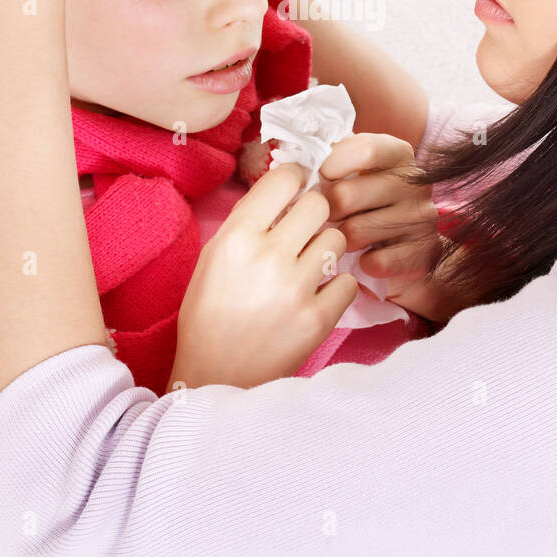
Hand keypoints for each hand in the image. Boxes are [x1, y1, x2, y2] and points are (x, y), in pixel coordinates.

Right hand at [169, 163, 359, 388]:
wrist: (215, 377)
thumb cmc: (209, 313)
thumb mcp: (213, 256)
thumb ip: (248, 220)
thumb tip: (284, 189)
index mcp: (237, 237)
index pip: (284, 179)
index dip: (295, 180)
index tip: (296, 190)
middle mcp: (269, 257)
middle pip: (319, 204)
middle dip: (314, 214)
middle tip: (304, 231)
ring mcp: (296, 289)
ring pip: (337, 240)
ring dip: (326, 250)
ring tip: (308, 268)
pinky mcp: (318, 319)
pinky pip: (347, 281)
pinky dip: (336, 287)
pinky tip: (316, 295)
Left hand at [318, 132, 461, 323]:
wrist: (404, 243)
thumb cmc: (366, 200)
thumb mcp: (354, 170)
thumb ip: (331, 159)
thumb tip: (300, 162)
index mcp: (397, 153)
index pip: (363, 150)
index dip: (330, 165)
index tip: (319, 177)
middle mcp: (416, 182)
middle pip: (347, 195)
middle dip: (328, 210)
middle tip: (328, 215)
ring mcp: (423, 217)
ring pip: (355, 231)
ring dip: (341, 239)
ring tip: (346, 235)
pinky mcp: (425, 252)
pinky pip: (376, 261)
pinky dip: (363, 263)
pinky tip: (365, 256)